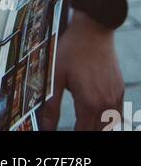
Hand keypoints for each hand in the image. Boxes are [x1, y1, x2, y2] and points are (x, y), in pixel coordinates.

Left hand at [40, 13, 124, 130]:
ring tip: (85, 123)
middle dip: (86, 131)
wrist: (93, 30)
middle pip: (97, 131)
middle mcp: (105, 103)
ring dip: (98, 128)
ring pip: (110, 125)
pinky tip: (99, 114)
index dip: (74, 134)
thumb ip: (51, 104)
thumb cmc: (72, 50)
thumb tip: (45, 126)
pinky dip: (109, 119)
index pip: (83, 133)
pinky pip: (118, 113)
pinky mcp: (120, 89)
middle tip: (75, 126)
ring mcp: (114, 97)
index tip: (66, 133)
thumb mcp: (55, 75)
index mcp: (88, 103)